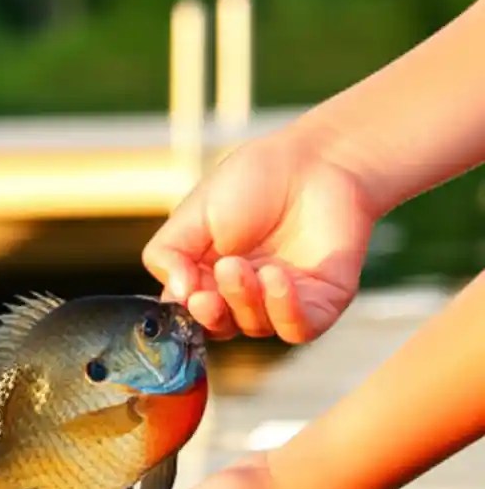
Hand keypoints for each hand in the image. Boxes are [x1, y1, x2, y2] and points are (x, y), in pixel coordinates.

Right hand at [143, 132, 378, 342]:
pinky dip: (283, 310)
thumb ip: (166, 255)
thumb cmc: (252, 180)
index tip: (192, 292)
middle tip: (223, 271)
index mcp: (210, 275)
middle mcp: (246, 293)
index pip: (192, 313)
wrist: (315, 161)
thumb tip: (175, 296)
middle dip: (216, 309)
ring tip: (244, 264)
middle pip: (222, 326)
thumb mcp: (190, 215)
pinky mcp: (322, 301)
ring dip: (246, 300)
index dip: (190, 312)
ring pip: (257, 328)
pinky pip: (299, 328)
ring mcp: (284, 299)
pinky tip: (276, 278)